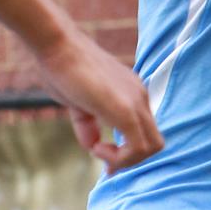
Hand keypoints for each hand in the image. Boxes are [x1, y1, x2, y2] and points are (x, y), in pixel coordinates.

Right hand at [34, 29, 162, 171]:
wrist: (56, 45)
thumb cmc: (61, 67)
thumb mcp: (77, 102)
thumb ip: (87, 124)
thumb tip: (91, 144)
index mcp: (132, 93)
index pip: (145, 130)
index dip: (129, 150)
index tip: (104, 155)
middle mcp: (139, 97)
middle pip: (154, 142)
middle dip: (131, 159)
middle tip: (106, 164)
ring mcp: (136, 101)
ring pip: (152, 146)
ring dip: (126, 159)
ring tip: (97, 151)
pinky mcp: (125, 109)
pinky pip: (138, 146)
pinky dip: (121, 157)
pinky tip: (97, 148)